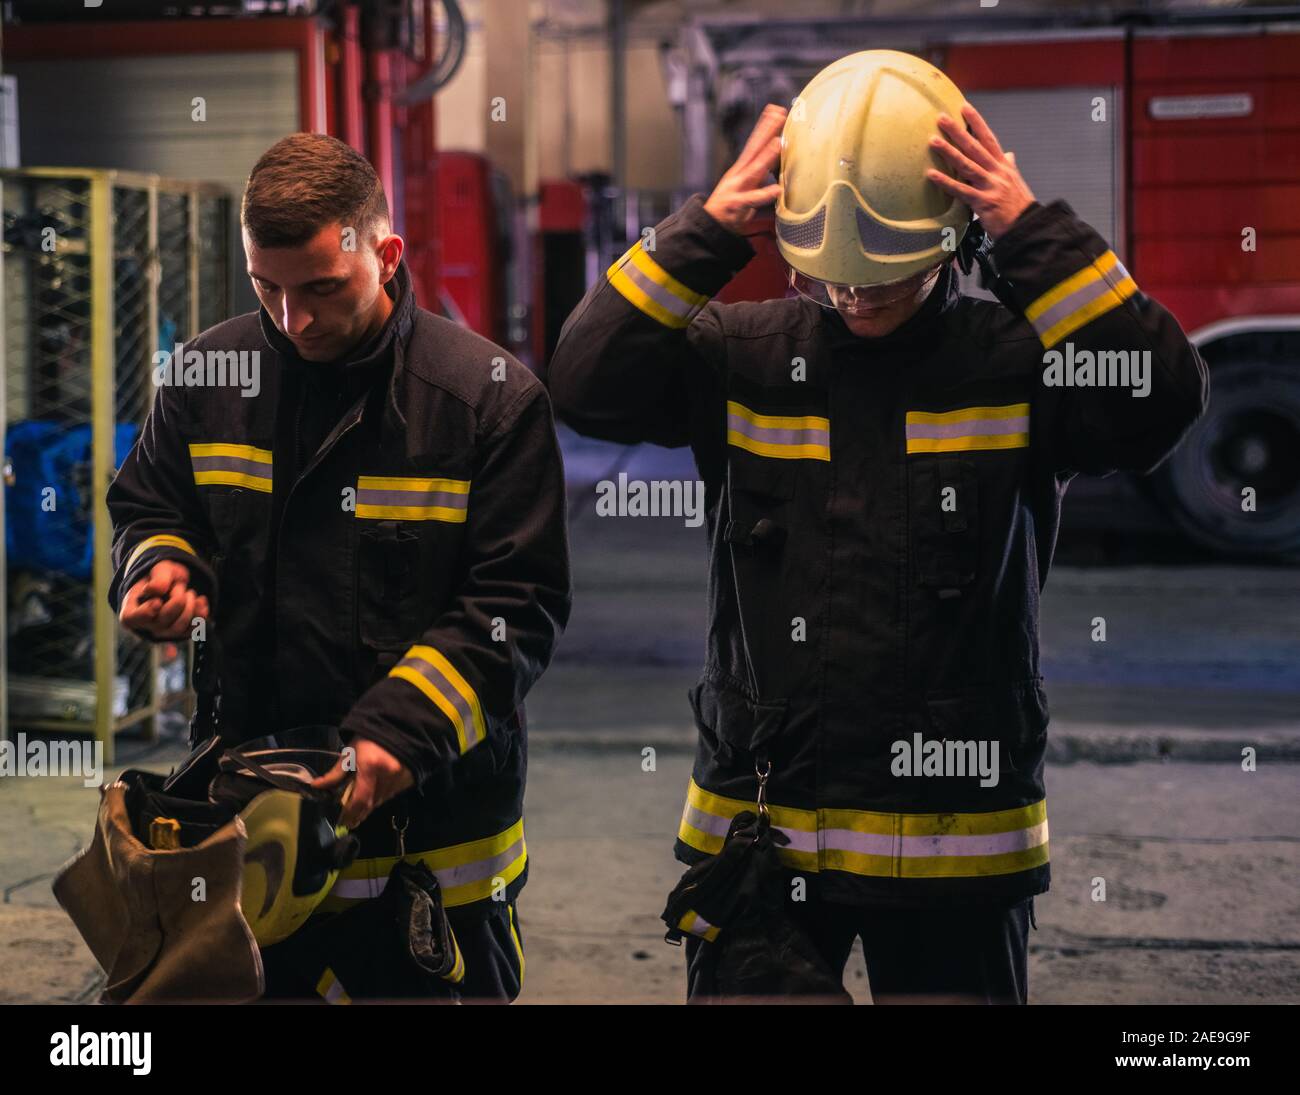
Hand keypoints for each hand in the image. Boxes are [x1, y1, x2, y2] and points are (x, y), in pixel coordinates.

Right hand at [119, 560, 208, 639]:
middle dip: (177, 599)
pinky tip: (200, 600)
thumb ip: (158, 578)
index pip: (130, 619)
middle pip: (162, 621)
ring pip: (179, 627)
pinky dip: (201, 613)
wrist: (176, 582)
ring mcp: (164, 631)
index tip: (157, 601)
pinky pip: (194, 629)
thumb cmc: (162, 577)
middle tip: (179, 586)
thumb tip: (155, 590)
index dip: (145, 612)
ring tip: (189, 592)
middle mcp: (146, 624)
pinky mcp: (181, 633)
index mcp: (132, 608)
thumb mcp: (160, 570)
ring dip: (190, 606)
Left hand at [312, 737, 413, 827]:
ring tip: (360, 809)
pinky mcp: (409, 779)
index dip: (351, 814)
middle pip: (372, 803)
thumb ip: (336, 773)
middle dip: (359, 813)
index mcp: (370, 767)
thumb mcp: (350, 753)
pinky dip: (382, 796)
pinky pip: (392, 794)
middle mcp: (387, 775)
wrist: (396, 727)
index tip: (344, 823)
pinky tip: (374, 795)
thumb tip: (317, 786)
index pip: (361, 799)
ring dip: (370, 805)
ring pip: (382, 800)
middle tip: (350, 821)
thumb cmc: (368, 739)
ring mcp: (400, 778)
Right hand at [703, 102, 786, 233]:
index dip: (764, 127)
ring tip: (778, 142)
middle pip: (754, 149)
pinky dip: (764, 194)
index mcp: (741, 170)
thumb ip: (759, 173)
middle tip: (778, 115)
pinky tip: (777, 190)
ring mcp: (736, 189)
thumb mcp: (746, 186)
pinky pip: (752, 199)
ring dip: (766, 156)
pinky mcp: (736, 205)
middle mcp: (738, 175)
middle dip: (766, 131)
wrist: (709, 226)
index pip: (754, 144)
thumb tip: (774, 161)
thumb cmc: (730, 207)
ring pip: (753, 170)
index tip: (775, 110)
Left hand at [926, 102, 1034, 241]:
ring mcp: (990, 186)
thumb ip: (1009, 166)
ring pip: (967, 164)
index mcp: (1003, 166)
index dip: (977, 122)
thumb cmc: (1019, 206)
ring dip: (948, 152)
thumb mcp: (1015, 182)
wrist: (1028, 226)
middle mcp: (997, 172)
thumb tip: (1009, 154)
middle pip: (975, 147)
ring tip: (933, 141)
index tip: (965, 107)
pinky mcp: (983, 202)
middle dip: (958, 131)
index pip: (989, 138)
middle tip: (941, 117)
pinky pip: (961, 190)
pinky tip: (932, 175)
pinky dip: (946, 182)